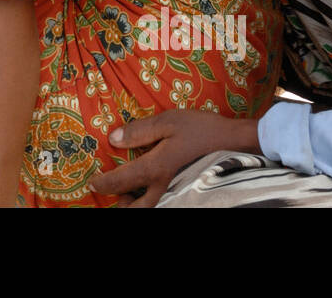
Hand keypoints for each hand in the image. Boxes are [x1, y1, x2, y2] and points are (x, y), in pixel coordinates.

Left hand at [90, 109, 258, 206]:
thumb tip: (113, 139)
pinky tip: (155, 189)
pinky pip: (166, 203)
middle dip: (123, 205)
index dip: (103, 183)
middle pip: (136, 208)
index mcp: (156, 169)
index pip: (121, 182)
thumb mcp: (169, 122)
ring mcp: (178, 194)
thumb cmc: (202, 130)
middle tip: (117, 197)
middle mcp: (164, 188)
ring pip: (152, 209)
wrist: (238, 144)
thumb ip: (140, 131)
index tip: (93, 183)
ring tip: (133, 196)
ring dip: (139, 205)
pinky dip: (155, 201)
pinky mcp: (190, 193)